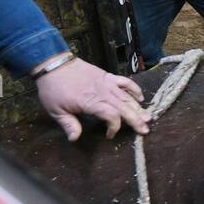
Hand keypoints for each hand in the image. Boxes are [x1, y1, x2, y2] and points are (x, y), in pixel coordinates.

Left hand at [33, 55, 149, 140]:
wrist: (55, 64)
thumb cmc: (54, 89)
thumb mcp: (56, 110)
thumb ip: (68, 124)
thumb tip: (75, 139)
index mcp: (91, 102)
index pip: (111, 116)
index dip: (114, 127)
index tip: (109, 136)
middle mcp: (103, 93)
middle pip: (124, 107)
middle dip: (136, 120)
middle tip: (145, 130)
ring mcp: (107, 83)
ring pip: (127, 96)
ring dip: (139, 108)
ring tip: (149, 117)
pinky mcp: (108, 76)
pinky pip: (126, 82)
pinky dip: (135, 89)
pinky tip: (141, 98)